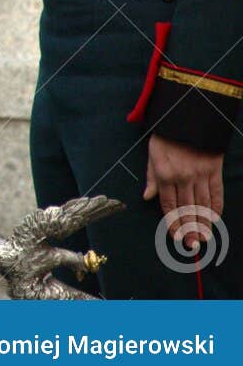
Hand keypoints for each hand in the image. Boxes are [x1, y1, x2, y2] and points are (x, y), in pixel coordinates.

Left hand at [144, 133, 224, 251]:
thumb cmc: (166, 138)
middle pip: (186, 210)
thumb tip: (147, 197)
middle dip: (188, 230)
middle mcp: (183, 178)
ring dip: (203, 224)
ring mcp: (200, 176)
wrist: (187, 120)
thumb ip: (151, 178)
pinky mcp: (214, 172)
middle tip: (191, 245)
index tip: (174, 236)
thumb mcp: (151, 155)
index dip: (172, 222)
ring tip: (203, 238)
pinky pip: (217, 195)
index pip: (168, 205)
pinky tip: (214, 220)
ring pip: (202, 206)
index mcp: (164, 175)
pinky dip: (216, 209)